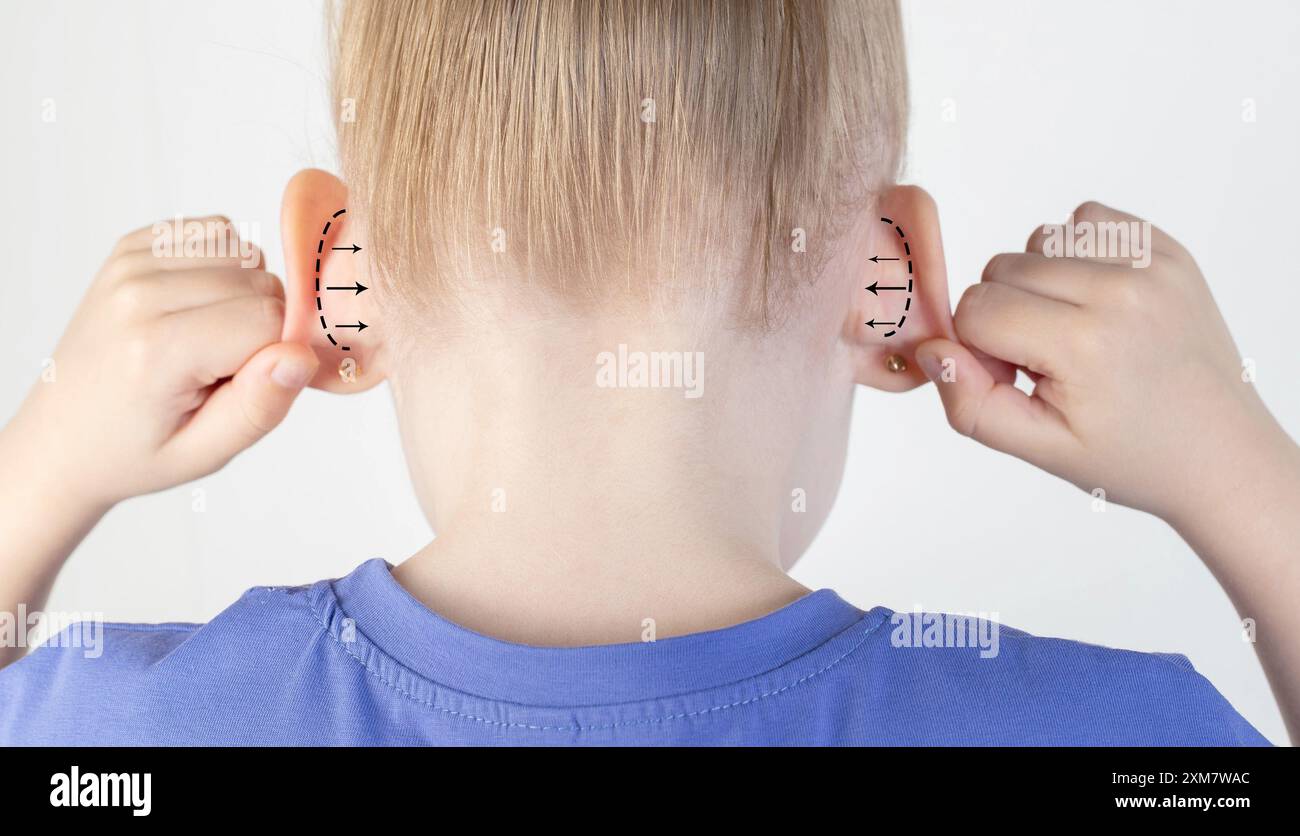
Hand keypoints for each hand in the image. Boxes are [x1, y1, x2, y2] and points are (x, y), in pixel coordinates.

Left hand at [11, 216, 318, 509]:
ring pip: (245, 252)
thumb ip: (259, 407)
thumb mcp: (203, 454)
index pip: (270, 321)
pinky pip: (215, 233)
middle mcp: (139, 293)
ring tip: (210, 338)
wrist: (62, 437)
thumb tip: (300, 356)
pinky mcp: (131, 247)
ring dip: (245, 294)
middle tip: (221, 369)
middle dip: (262, 327)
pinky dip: (223, 267)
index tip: (245, 386)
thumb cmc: (134, 449)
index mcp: (156, 349)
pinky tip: (197, 307)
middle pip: (261, 282)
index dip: (276, 357)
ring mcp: (130, 263)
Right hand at [916, 201, 1287, 523]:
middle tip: (1045, 361)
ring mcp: (1152, 264)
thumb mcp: (1039, 449)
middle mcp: (1121, 292)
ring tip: (1071, 329)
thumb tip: (931, 349)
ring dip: (1038, 280)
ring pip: (1040, 239)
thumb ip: (971, 404)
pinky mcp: (1170, 250)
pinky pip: (1089, 221)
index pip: (976, 309)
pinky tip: (1095, 301)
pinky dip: (1077, 254)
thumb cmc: (1130, 455)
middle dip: (1006, 313)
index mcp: (1084, 345)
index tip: (1015, 377)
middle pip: (1002, 268)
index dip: (979, 347)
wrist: (1221, 453)